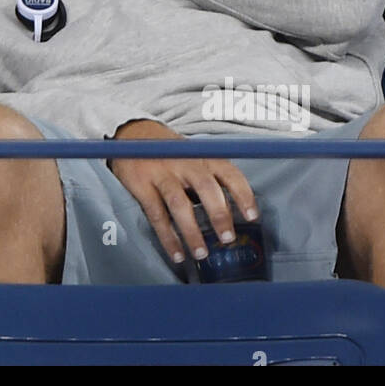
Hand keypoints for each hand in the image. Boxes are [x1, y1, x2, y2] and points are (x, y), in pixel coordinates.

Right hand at [108, 119, 258, 264]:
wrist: (132, 132)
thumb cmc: (169, 150)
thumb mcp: (193, 155)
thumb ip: (210, 176)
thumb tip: (232, 212)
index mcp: (202, 156)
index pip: (229, 173)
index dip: (243, 195)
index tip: (252, 216)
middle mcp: (184, 162)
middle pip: (206, 188)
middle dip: (219, 215)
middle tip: (227, 238)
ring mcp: (162, 173)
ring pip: (180, 205)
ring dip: (192, 232)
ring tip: (200, 253)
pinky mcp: (142, 184)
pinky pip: (157, 215)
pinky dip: (168, 237)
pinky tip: (176, 252)